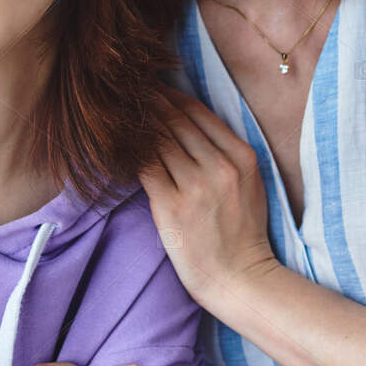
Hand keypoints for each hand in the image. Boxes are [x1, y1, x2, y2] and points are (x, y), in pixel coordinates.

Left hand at [137, 85, 276, 306]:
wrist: (240, 277)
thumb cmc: (242, 233)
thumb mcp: (248, 185)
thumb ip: (225, 154)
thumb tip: (188, 123)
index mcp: (241, 157)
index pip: (199, 114)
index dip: (171, 96)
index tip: (153, 88)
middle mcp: (219, 166)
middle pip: (175, 122)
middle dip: (149, 104)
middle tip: (129, 91)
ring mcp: (195, 186)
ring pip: (158, 141)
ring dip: (136, 125)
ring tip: (117, 112)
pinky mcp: (171, 206)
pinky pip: (144, 168)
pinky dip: (130, 153)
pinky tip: (117, 144)